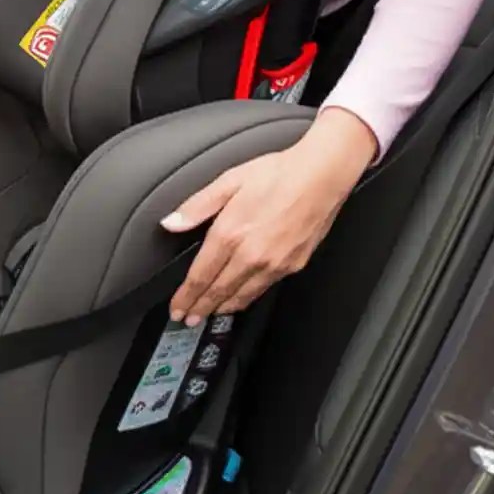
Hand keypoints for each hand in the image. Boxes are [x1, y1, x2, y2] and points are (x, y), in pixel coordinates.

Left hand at [161, 107, 377, 325]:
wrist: (323, 175)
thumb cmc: (278, 174)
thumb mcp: (228, 181)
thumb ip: (196, 206)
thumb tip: (170, 223)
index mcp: (230, 234)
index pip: (200, 276)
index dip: (185, 296)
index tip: (176, 308)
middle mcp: (251, 255)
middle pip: (218, 291)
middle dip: (200, 308)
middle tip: (188, 319)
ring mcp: (274, 263)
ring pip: (242, 295)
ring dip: (222, 308)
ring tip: (209, 314)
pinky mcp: (293, 265)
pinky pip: (263, 289)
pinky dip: (247, 298)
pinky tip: (240, 299)